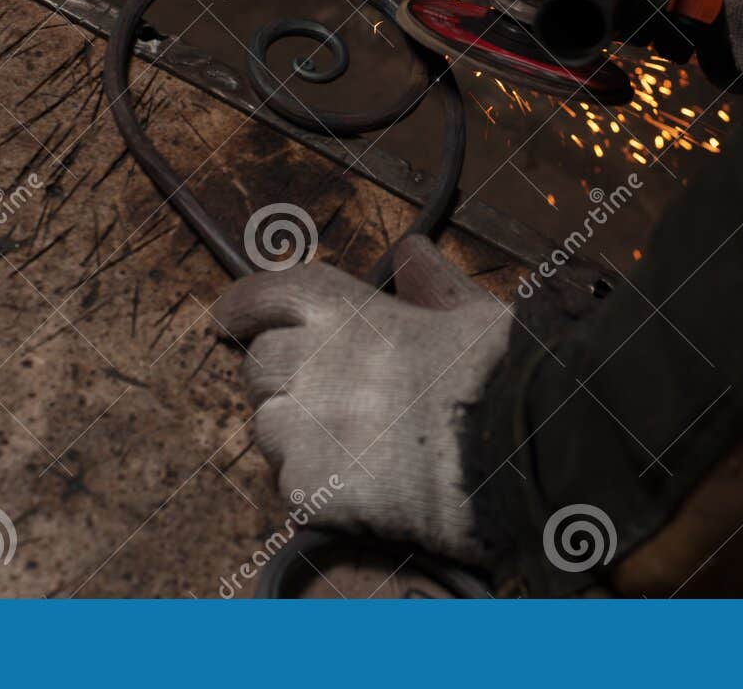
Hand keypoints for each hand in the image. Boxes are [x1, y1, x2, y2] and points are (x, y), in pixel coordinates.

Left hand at [213, 236, 512, 565]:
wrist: (516, 449)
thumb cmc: (501, 374)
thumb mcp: (472, 311)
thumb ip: (432, 284)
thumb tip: (412, 254)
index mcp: (346, 311)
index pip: (268, 295)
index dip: (242, 305)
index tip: (225, 318)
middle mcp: (311, 362)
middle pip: (259, 367)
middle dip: (280, 379)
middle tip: (321, 396)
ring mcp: (304, 427)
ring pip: (269, 429)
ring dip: (295, 435)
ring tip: (350, 446)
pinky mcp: (309, 488)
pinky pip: (293, 485)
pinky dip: (317, 486)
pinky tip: (360, 488)